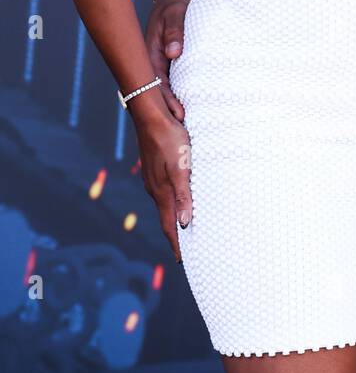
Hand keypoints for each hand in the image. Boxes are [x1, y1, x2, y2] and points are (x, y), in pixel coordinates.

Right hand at [132, 103, 193, 260]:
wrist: (151, 113)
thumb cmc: (168, 139)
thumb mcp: (180, 168)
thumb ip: (183, 195)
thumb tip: (184, 224)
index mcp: (161, 191)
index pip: (169, 224)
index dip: (176, 242)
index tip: (183, 260)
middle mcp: (156, 187)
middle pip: (167, 216)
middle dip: (176, 233)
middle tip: (188, 248)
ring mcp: (156, 176)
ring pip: (168, 202)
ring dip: (176, 216)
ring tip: (187, 226)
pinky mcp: (160, 164)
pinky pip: (169, 188)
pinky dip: (177, 198)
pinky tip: (184, 195)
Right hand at [145, 0, 194, 121]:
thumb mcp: (176, 11)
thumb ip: (175, 30)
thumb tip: (173, 53)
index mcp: (151, 50)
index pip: (157, 81)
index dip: (168, 99)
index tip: (180, 114)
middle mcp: (155, 59)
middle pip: (159, 90)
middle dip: (168, 111)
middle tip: (183, 132)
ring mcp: (163, 60)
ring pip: (167, 88)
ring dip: (175, 105)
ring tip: (188, 127)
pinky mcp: (172, 60)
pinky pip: (176, 81)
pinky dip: (181, 94)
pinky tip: (193, 107)